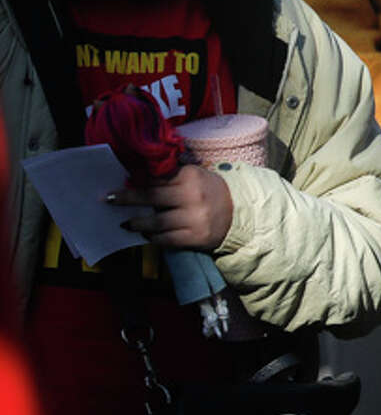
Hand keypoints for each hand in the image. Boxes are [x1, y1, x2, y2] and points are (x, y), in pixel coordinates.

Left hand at [111, 164, 233, 250]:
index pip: (156, 177)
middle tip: (108, 199)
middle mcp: (192, 196)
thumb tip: (135, 178)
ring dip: (136, 223)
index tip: (118, 182)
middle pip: (151, 196)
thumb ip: (170, 177)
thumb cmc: (209, 192)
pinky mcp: (195, 237)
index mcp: (191, 176)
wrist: (238, 213)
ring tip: (125, 224)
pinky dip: (153, 237)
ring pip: (156, 222)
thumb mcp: (194, 176)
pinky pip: (166, 239)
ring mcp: (194, 218)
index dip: (135, 180)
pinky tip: (146, 235)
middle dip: (126, 198)